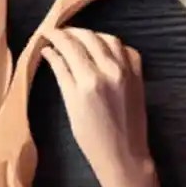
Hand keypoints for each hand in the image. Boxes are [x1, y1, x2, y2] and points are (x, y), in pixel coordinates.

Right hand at [42, 28, 152, 186]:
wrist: (124, 154)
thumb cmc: (91, 137)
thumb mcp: (71, 105)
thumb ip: (61, 73)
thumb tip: (48, 51)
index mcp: (89, 80)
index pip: (69, 46)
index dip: (56, 35)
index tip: (46, 32)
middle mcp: (110, 70)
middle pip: (88, 37)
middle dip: (71, 32)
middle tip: (59, 34)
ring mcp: (127, 71)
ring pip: (109, 39)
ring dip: (93, 35)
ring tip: (80, 40)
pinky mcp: (139, 76)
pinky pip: (127, 50)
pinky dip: (114, 45)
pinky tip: (104, 49)